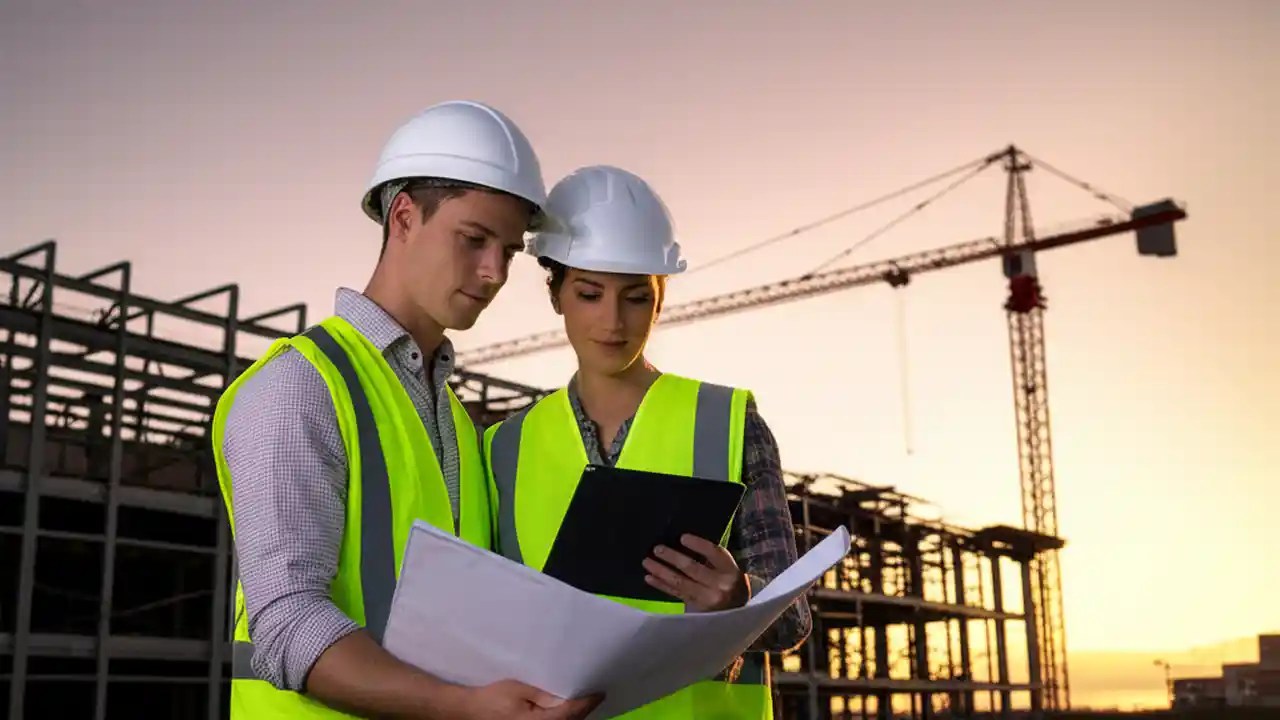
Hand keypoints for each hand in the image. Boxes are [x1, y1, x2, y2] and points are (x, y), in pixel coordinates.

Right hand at [460, 679, 602, 719]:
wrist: (470, 712)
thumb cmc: (493, 698)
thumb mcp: (518, 689)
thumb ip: (543, 696)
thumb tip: (564, 698)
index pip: (569, 714)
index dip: (586, 704)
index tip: (599, 693)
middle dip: (582, 712)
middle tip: (594, 696)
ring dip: (572, 718)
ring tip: (582, 702)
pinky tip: (564, 712)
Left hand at [642, 533, 749, 611]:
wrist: (737, 608)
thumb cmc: (728, 580)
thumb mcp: (725, 567)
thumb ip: (709, 557)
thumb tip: (682, 542)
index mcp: (729, 569)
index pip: (714, 553)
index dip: (698, 544)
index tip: (682, 537)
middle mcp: (720, 585)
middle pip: (693, 568)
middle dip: (672, 557)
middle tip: (657, 548)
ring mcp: (707, 598)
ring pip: (680, 582)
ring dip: (661, 571)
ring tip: (647, 562)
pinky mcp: (696, 608)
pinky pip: (676, 594)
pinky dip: (661, 585)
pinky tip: (649, 578)